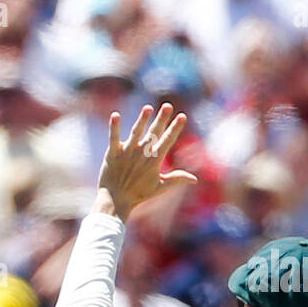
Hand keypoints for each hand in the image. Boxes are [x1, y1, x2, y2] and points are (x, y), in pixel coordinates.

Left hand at [96, 103, 195, 221]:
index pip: (167, 140)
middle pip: (153, 133)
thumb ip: (176, 179)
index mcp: (154, 161)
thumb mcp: (160, 187)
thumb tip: (194, 179)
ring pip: (136, 132)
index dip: (175, 128)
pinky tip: (115, 115)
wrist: (116, 200)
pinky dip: (114, 127)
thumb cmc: (139, 194)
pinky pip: (113, 138)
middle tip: (168, 106)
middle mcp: (141, 154)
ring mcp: (127, 152)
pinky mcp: (112, 153)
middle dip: (161, 119)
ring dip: (142, 120)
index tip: (182, 116)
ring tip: (148, 108)